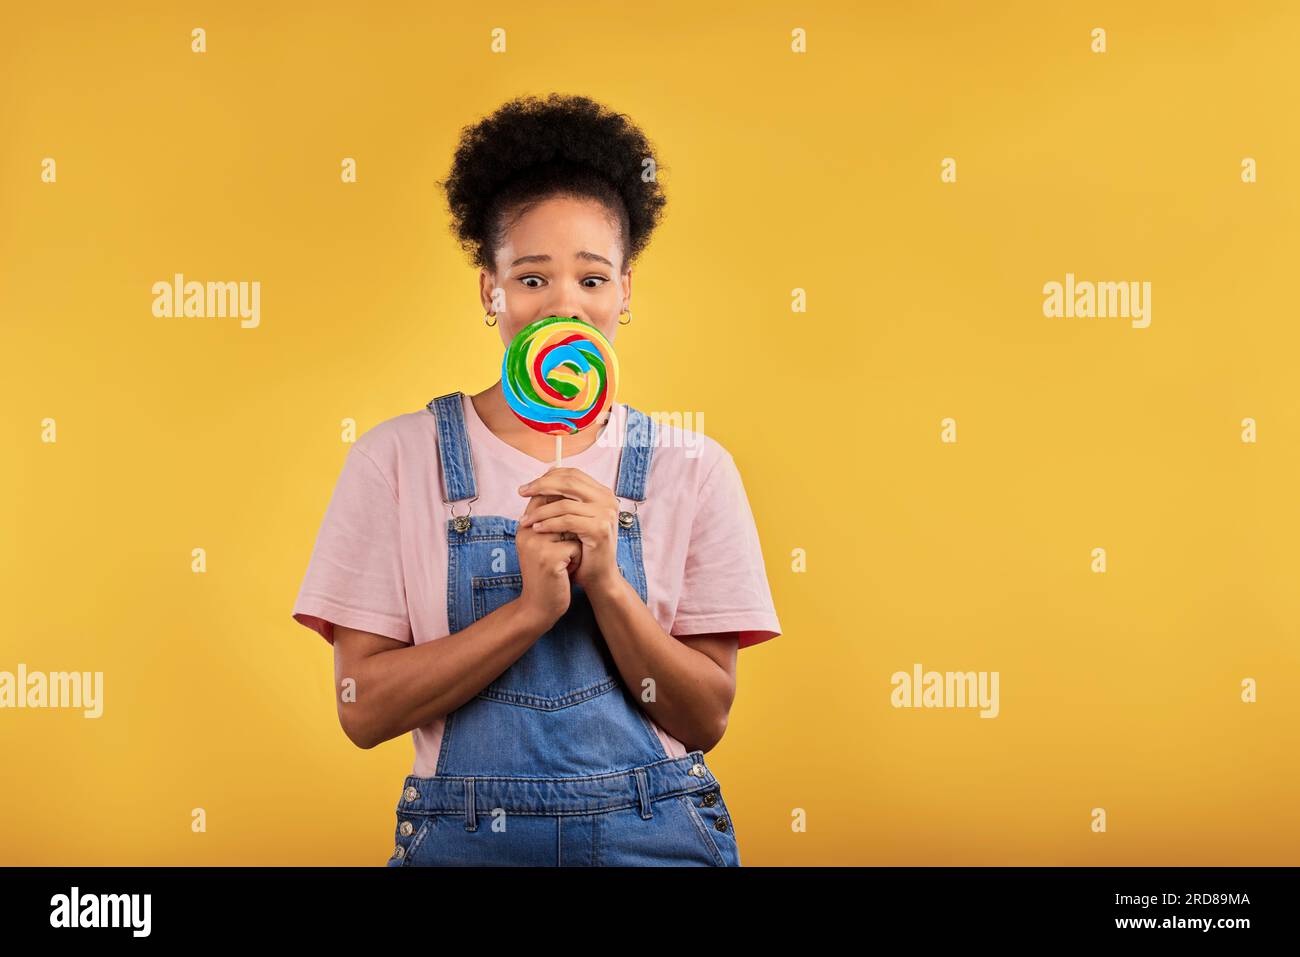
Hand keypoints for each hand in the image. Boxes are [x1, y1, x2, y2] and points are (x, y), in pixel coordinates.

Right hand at [514, 490, 582, 629]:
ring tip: (565, 562)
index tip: (568, 529)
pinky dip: (577, 560)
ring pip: (572, 529)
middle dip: (572, 530)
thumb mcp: (543, 544)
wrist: (538, 607)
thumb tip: (569, 494)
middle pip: (562, 511)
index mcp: (525, 526)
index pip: (545, 497)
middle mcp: (527, 531)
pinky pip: (576, 547)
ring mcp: (537, 544)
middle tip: (565, 552)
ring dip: (575, 545)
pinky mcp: (549, 558)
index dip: (564, 507)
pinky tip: (566, 572)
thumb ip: (551, 520)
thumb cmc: (548, 573)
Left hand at [517, 466, 621, 594]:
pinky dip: (548, 524)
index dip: (547, 477)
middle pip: (568, 482)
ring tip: (525, 520)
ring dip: (540, 511)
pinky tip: (537, 529)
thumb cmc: (585, 549)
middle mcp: (607, 499)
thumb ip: (566, 498)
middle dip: (541, 486)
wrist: (600, 576)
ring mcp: (606, 513)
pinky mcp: (599, 529)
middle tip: (522, 493)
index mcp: (602, 493)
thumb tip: (546, 474)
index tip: (527, 487)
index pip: (572, 474)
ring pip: (564, 504)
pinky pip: (567, 521)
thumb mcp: (576, 518)